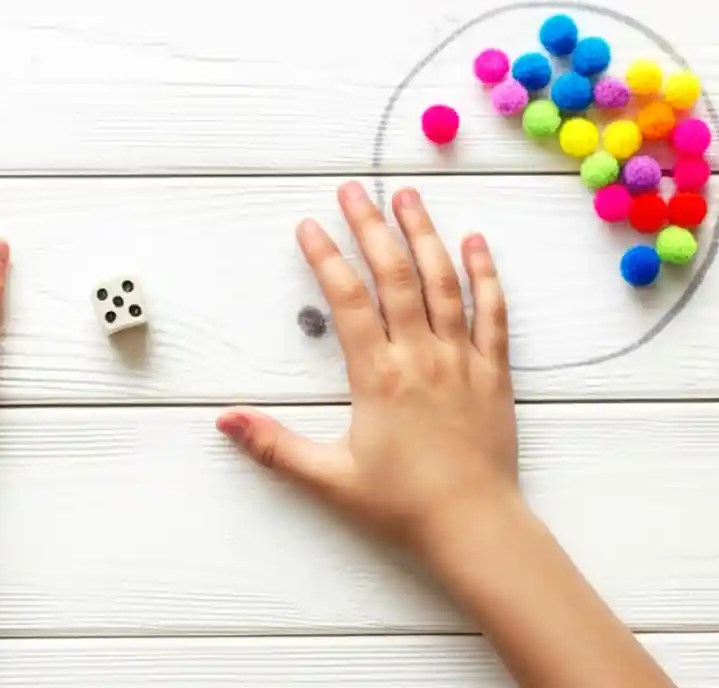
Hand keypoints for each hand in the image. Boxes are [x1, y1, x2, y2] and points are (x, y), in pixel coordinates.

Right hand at [217, 181, 517, 552]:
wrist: (475, 527)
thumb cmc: (402, 506)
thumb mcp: (329, 479)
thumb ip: (274, 446)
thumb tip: (224, 421)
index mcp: (378, 377)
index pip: (348, 301)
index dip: (327, 258)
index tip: (309, 226)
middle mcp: (420, 357)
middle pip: (396, 276)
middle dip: (372, 228)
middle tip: (353, 190)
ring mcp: (462, 360)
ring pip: (444, 283)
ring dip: (424, 235)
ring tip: (407, 196)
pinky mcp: (494, 372)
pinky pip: (493, 313)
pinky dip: (485, 274)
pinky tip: (474, 242)